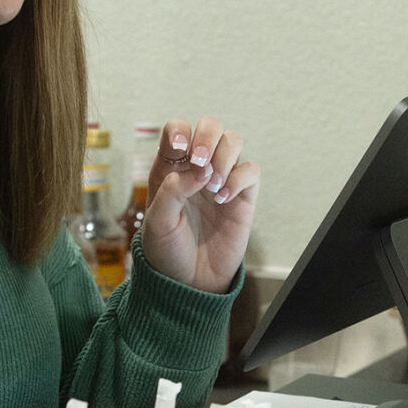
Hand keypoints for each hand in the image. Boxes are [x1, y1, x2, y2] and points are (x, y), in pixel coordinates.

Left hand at [138, 117, 259, 293]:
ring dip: (224, 156)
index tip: (182, 148)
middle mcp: (196, 169)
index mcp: (170, 169)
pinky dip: (240, 178)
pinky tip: (223, 199)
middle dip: (207, 137)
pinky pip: (251, 170)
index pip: (177, 131)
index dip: (181, 130)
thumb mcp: (157, 223)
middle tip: (201, 162)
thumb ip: (172, 192)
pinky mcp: (242, 196)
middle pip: (210, 127)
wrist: (189, 281)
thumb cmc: (166, 251)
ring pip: (233, 142)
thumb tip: (197, 170)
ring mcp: (220, 180)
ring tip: (212, 187)